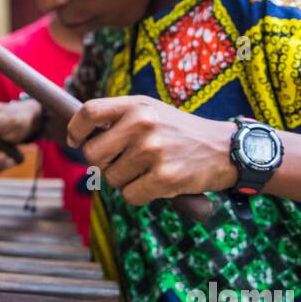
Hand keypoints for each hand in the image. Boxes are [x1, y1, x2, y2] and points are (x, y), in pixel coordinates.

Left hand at [66, 96, 237, 204]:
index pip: (89, 112)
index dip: (76, 130)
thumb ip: (119, 120)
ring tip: (149, 170)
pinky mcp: (164, 177)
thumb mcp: (152, 112)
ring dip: (125, 181)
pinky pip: (130, 196)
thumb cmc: (179, 133)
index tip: (77, 141)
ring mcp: (153, 150)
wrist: (224, 149)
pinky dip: (140, 195)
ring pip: (111, 179)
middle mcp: (143, 124)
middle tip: (122, 163)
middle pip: (92, 153)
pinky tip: (158, 183)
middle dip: (102, 164)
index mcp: (137, 105)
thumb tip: (81, 142)